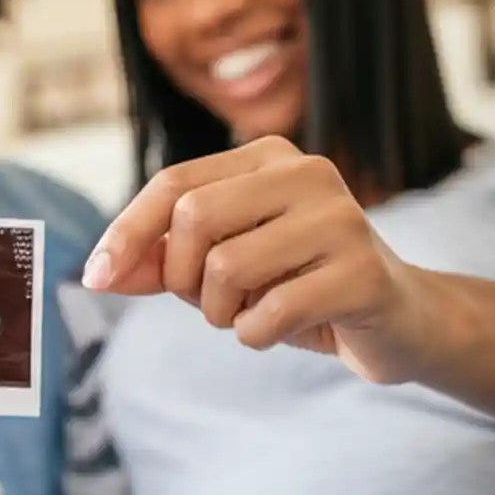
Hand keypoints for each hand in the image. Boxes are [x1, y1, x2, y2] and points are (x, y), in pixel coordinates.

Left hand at [83, 136, 437, 384]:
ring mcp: (341, 219)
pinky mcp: (363, 273)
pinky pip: (270, 313)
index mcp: (268, 158)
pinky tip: (286, 328)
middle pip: (194, 218)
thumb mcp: (221, 269)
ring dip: (221, 312)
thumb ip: (160, 262)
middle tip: (208, 303)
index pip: (174, 184)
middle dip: (181, 276)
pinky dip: (257, 336)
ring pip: (227, 268)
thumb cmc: (297, 287)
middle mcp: (307, 173)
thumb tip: (98, 273)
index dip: (125, 233)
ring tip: (253, 313)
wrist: (399, 321)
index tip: (94, 278)